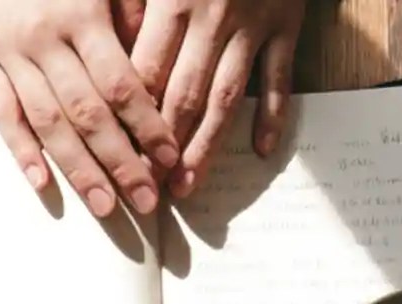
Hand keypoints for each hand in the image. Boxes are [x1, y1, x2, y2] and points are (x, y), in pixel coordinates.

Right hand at [0, 0, 180, 216]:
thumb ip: (128, 14)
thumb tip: (155, 72)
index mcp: (82, 14)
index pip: (122, 84)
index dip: (148, 126)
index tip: (170, 160)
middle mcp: (45, 39)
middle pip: (88, 113)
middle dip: (121, 162)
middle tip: (146, 202)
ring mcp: (8, 52)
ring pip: (47, 121)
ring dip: (78, 169)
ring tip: (104, 206)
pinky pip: (0, 111)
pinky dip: (20, 150)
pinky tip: (42, 183)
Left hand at [129, 0, 307, 196]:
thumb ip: (133, 7)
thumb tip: (113, 60)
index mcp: (174, 0)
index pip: (146, 76)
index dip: (132, 122)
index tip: (120, 158)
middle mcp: (213, 18)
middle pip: (184, 96)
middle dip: (164, 148)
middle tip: (149, 187)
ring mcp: (254, 24)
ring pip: (225, 96)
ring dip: (205, 145)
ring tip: (187, 184)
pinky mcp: (288, 23)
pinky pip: (279, 77)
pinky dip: (272, 114)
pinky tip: (263, 149)